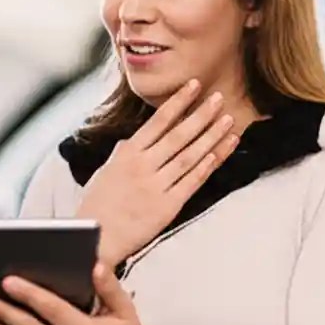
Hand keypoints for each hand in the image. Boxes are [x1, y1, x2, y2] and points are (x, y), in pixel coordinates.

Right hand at [76, 78, 239, 266]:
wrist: (95, 238)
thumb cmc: (97, 205)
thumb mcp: (105, 171)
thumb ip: (122, 154)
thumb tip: (132, 140)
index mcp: (127, 154)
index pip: (158, 121)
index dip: (178, 102)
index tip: (193, 86)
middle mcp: (143, 166)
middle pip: (179, 135)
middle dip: (201, 115)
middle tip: (219, 98)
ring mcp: (156, 186)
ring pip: (190, 156)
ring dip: (211, 137)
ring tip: (228, 121)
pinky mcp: (167, 206)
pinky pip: (191, 182)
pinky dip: (206, 167)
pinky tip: (220, 153)